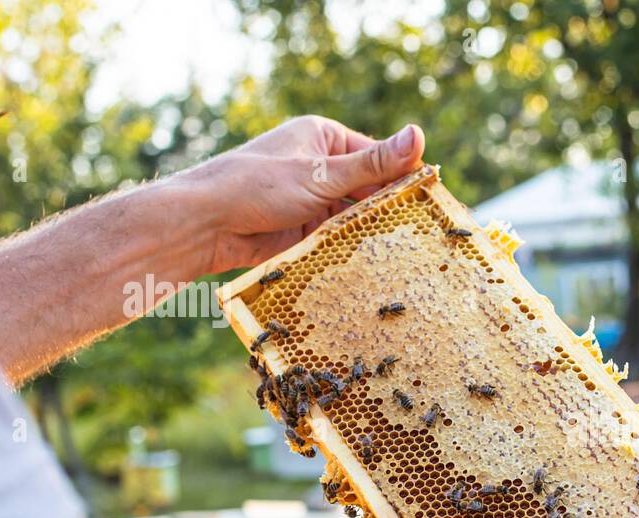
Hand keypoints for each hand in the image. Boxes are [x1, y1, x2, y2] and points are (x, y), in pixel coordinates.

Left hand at [183, 115, 425, 273]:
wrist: (205, 225)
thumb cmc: (257, 185)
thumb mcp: (321, 174)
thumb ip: (373, 163)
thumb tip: (419, 135)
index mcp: (325, 138)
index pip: (378, 157)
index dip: (405, 178)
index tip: (433, 201)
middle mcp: (321, 166)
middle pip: (370, 189)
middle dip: (390, 210)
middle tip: (425, 233)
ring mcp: (313, 199)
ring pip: (356, 216)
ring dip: (373, 232)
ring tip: (407, 252)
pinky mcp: (306, 229)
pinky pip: (339, 238)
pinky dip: (354, 248)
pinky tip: (378, 263)